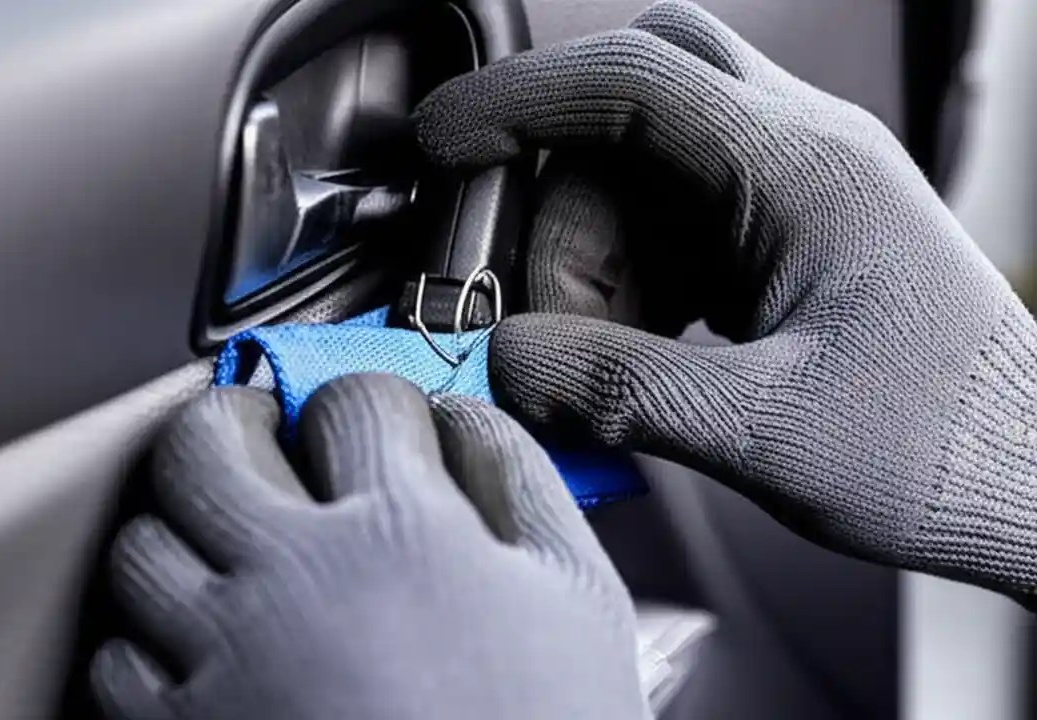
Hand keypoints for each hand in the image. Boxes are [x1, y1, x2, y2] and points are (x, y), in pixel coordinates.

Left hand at [91, 374, 648, 719]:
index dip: (371, 400)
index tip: (377, 425)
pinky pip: (116, 655)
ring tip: (229, 546)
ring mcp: (223, 658)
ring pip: (141, 540)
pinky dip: (152, 639)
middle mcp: (293, 579)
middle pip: (204, 439)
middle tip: (259, 435)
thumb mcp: (578, 598)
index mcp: (400, 532)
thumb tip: (465, 418)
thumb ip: (520, 482)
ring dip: (184, 529)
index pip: (350, 399)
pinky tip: (206, 646)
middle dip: (232, 420)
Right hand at [415, 0, 1036, 603]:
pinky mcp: (777, 241)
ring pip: (637, 171)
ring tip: (609, 356)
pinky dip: (625, 281)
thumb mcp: (763, 431)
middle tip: (546, 299)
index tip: (444, 140)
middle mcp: (800, 157)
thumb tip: (509, 357)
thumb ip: (618, 388)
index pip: (635, 81)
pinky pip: (664, 224)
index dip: (520, 101)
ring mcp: (789, 195)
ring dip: (592, 257)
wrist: (1024, 482)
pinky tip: (640, 350)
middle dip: (560, 193)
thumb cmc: (941, 452)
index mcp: (808, 171)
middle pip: (630, 102)